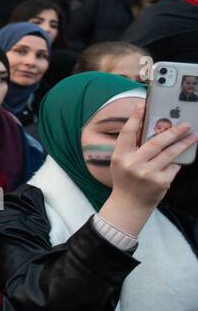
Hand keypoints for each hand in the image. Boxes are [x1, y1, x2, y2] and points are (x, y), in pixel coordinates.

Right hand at [100, 102, 196, 236]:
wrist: (129, 205)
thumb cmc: (126, 180)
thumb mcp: (122, 163)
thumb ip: (133, 148)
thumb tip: (153, 130)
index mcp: (120, 156)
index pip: (127, 133)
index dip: (134, 118)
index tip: (142, 105)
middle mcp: (133, 164)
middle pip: (155, 142)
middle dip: (172, 132)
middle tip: (184, 124)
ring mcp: (148, 173)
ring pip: (170, 154)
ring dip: (183, 143)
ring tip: (193, 136)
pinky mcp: (161, 182)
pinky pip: (173, 167)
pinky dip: (176, 163)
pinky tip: (179, 160)